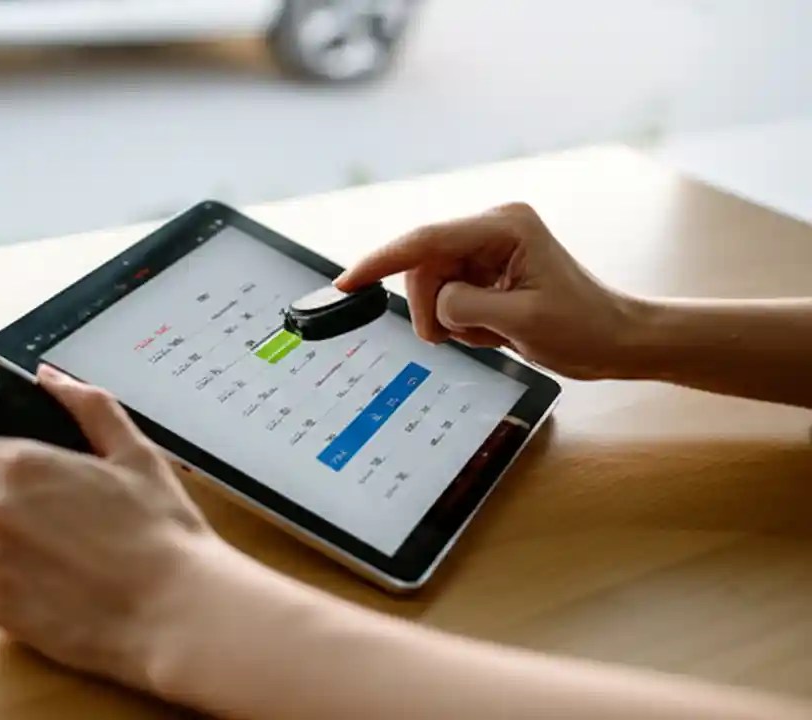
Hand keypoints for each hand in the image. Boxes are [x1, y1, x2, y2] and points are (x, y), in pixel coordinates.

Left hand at [0, 365, 215, 688]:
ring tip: (83, 563)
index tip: (25, 477)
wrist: (174, 611)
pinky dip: (31, 593)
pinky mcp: (0, 613)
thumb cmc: (159, 527)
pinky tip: (75, 594)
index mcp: (16, 467)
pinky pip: (5, 594)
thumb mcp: (134, 452)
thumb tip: (50, 377)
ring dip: (27, 552)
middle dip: (21, 509)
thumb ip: (87, 407)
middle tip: (78, 523)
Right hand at [336, 202, 643, 379]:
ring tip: (484, 336)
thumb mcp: (520, 323)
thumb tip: (435, 301)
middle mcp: (494, 227)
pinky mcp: (489, 267)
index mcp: (505, 226)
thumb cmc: (584, 328)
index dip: (381, 261)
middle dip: (428, 307)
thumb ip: (464, 306)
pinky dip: (459, 319)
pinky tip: (490, 330)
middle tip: (447, 340)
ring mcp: (490, 246)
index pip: (426, 240)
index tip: (348, 282)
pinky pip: (449, 292)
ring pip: (433, 282)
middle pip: (425, 265)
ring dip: (447, 317)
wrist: (618, 339)